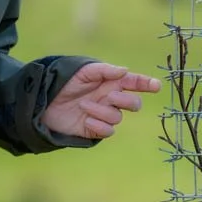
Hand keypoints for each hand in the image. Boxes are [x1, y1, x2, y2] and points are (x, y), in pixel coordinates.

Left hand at [41, 62, 161, 139]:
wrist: (45, 101)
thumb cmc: (65, 82)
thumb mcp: (84, 71)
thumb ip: (105, 70)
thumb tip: (125, 71)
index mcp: (111, 82)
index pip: (134, 83)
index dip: (147, 84)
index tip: (157, 86)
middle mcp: (111, 99)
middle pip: (134, 103)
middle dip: (127, 100)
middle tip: (110, 96)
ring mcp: (104, 114)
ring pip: (118, 117)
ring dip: (103, 111)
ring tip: (84, 106)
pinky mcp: (95, 129)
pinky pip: (108, 131)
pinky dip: (99, 125)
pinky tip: (86, 120)